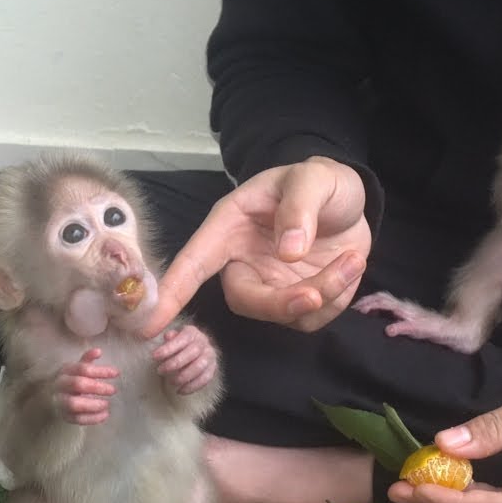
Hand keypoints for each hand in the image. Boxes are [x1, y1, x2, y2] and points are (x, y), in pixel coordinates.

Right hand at [53, 348, 118, 424]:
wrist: (49, 397)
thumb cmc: (69, 380)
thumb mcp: (76, 368)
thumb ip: (87, 360)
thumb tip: (98, 351)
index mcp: (65, 371)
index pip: (82, 369)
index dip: (100, 371)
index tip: (116, 373)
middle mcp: (60, 385)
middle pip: (78, 384)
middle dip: (97, 387)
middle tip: (113, 390)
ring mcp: (60, 401)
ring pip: (74, 404)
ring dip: (93, 405)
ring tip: (107, 404)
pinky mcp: (63, 416)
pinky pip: (77, 419)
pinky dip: (92, 419)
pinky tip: (105, 415)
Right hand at [141, 156, 371, 335]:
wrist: (349, 201)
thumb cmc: (319, 183)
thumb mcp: (313, 178)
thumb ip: (299, 207)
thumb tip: (288, 253)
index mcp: (230, 227)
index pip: (194, 262)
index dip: (172, 293)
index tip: (149, 324)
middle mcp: (244, 261)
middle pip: (244, 300)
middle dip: (279, 304)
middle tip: (315, 293)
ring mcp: (271, 284)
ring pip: (284, 313)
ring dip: (323, 294)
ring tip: (351, 259)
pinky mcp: (298, 300)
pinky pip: (311, 318)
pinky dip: (337, 298)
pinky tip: (351, 265)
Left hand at [153, 325, 218, 393]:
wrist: (191, 353)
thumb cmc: (177, 347)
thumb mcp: (170, 339)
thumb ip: (169, 338)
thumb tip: (168, 336)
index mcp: (192, 333)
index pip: (183, 338)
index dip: (169, 348)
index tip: (154, 356)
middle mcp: (204, 342)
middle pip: (193, 352)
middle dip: (174, 363)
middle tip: (160, 371)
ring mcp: (210, 356)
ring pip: (200, 366)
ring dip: (184, 376)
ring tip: (170, 382)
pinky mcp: (212, 369)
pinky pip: (205, 379)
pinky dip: (192, 386)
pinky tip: (180, 391)